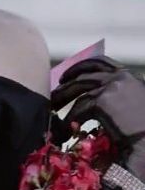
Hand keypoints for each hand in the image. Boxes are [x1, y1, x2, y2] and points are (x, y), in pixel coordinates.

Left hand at [51, 55, 144, 174]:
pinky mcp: (102, 101)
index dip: (83, 66)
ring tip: (53, 106)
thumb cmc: (143, 128)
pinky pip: (79, 108)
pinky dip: (70, 118)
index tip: (70, 73)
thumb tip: (97, 97)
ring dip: (63, 97)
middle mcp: (120, 76)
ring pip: (79, 88)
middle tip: (56, 89)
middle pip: (86, 73)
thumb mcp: (136, 102)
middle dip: (68, 80)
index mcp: (129, 75)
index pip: (102, 62)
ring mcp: (111, 86)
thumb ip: (120, 94)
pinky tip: (66, 127)